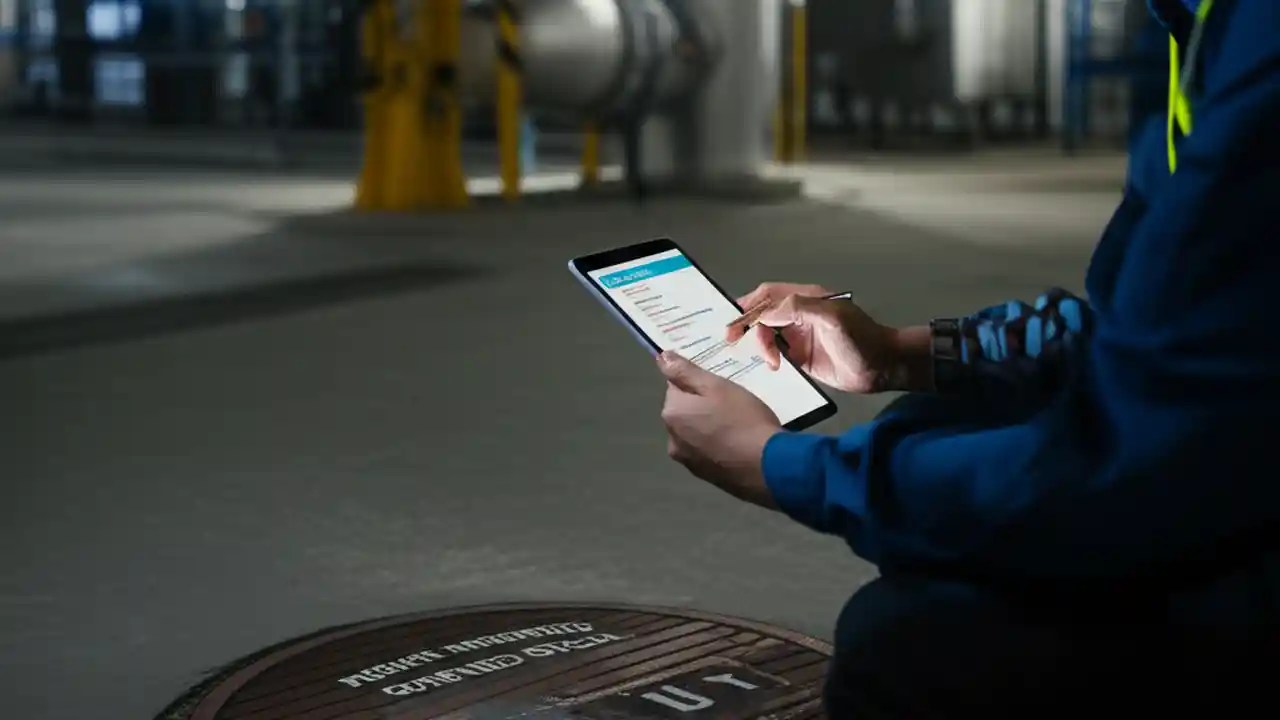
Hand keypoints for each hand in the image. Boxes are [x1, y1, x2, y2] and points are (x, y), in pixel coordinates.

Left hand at [658, 351, 781, 508]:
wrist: (767, 467)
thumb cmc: (742, 419)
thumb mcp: (716, 386)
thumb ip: (685, 371)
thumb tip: (660, 357)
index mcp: (671, 413)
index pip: (675, 386)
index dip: (698, 382)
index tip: (719, 383)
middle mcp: (672, 438)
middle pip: (684, 411)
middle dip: (701, 405)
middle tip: (732, 401)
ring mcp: (687, 461)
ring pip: (694, 432)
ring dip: (708, 426)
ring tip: (737, 423)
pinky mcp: (704, 476)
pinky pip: (706, 452)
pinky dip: (716, 445)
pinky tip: (737, 444)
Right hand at [728, 283, 925, 393]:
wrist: (883, 368)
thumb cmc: (860, 339)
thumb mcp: (831, 318)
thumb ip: (798, 309)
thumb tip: (764, 313)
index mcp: (805, 299)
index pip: (768, 296)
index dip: (748, 307)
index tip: (734, 323)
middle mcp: (798, 315)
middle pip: (762, 315)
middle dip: (746, 326)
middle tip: (732, 342)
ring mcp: (799, 336)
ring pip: (766, 335)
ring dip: (758, 345)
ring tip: (770, 361)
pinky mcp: (801, 358)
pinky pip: (776, 355)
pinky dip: (766, 359)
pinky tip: (769, 367)